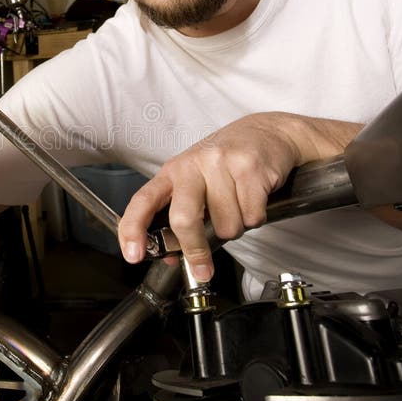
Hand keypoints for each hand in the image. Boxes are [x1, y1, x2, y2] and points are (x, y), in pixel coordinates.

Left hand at [118, 113, 360, 281]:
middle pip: (184, 219)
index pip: (143, 200)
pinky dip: (255, 219)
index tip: (132, 255)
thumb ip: (181, 215)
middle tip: (203, 268)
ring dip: (235, 228)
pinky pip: (251, 217)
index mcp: (173, 170)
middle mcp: (194, 164)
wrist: (268, 132)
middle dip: (195, 250)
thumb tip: (171, 256)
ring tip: (238, 207)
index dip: (133, 229)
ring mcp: (222, 164)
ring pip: (226, 226)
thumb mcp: (196, 181)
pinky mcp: (251, 169)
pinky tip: (254, 199)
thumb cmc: (227, 161)